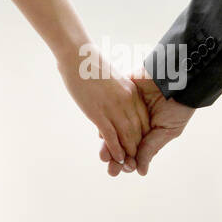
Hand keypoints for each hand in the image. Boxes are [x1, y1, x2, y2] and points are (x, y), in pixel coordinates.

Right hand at [57, 48, 148, 167]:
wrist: (78, 56)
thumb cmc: (90, 64)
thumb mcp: (111, 78)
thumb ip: (116, 91)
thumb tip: (113, 98)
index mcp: (131, 92)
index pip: (143, 118)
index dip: (143, 134)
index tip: (141, 144)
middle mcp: (127, 101)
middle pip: (138, 129)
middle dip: (137, 147)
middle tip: (137, 160)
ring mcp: (113, 108)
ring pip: (127, 136)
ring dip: (128, 152)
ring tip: (128, 165)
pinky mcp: (99, 113)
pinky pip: (111, 136)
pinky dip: (116, 149)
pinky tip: (118, 158)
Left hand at [101, 67, 193, 175]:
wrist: (177, 78)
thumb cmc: (178, 106)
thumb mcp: (168, 130)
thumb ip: (151, 148)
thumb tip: (140, 172)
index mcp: (146, 134)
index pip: (133, 153)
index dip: (127, 163)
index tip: (125, 169)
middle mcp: (133, 124)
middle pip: (119, 145)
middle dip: (113, 159)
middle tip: (111, 169)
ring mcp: (124, 111)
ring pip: (110, 131)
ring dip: (106, 145)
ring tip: (104, 156)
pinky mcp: (117, 97)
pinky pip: (106, 112)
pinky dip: (103, 123)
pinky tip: (102, 134)